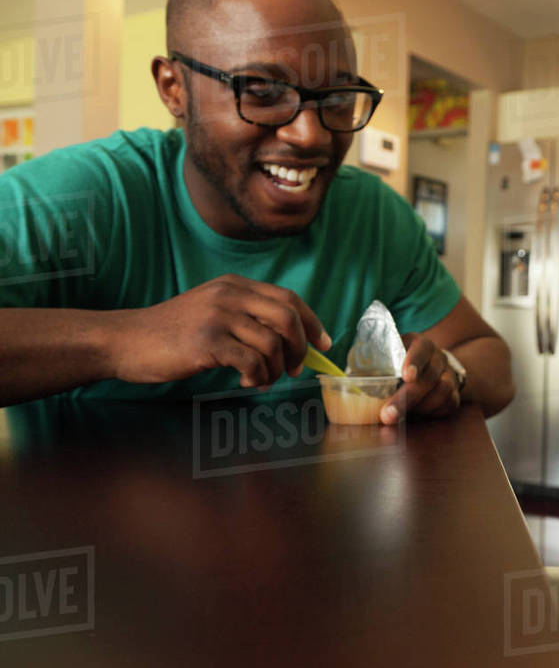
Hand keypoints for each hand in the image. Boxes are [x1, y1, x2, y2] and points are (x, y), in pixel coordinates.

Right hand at [109, 274, 329, 387]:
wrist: (125, 340)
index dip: (312, 322)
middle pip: (288, 317)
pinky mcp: (207, 341)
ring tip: (262, 380)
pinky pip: (252, 362)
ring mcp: (218, 316)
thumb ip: (246, 317)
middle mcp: (230, 294)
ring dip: (275, 369)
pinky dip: (257, 377)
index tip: (324, 344)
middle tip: (294, 370)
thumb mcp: (212, 311)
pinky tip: (245, 382)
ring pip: (272, 343)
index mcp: (235, 285)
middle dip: (300, 348)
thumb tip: (290, 340)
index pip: (289, 297)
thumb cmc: (171, 333)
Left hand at [379, 333, 460, 423]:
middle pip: (430, 376)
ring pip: (443, 391)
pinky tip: (416, 417)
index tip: (406, 376)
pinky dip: (431, 413)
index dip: (415, 361)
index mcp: (420, 345)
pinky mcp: (454, 394)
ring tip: (397, 419)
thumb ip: (370, 364)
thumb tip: (341, 380)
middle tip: (388, 415)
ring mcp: (449, 376)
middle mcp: (438, 358)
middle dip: (408, 397)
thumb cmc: (399, 364)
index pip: (421, 348)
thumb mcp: (386, 357)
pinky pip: (448, 405)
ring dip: (419, 408)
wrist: (432, 367)